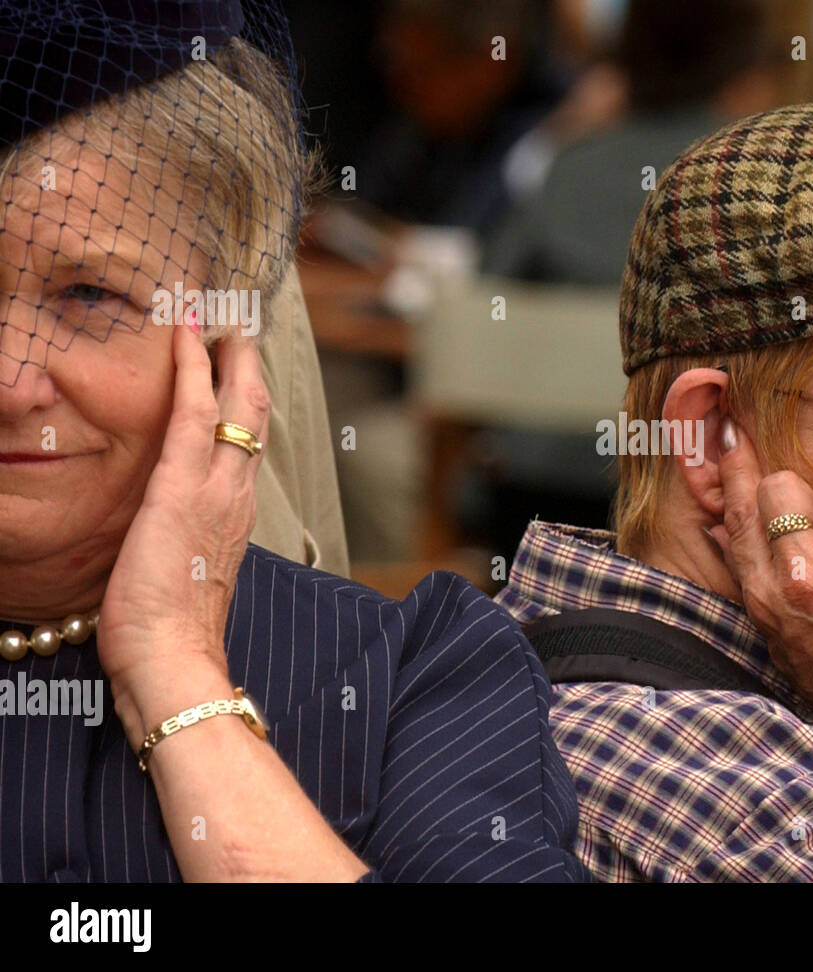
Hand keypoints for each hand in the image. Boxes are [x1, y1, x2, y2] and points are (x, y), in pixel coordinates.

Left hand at [97, 322, 267, 724]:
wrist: (174, 661)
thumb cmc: (174, 635)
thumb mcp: (186, 579)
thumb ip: (188, 547)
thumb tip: (173, 538)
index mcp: (236, 518)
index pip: (247, 446)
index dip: (246, 402)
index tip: (239, 369)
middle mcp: (238, 496)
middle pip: (255, 415)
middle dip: (249, 366)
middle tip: (239, 324)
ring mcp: (217, 489)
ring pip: (236, 405)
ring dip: (228, 355)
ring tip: (220, 316)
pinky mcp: (183, 487)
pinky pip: (194, 412)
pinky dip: (193, 369)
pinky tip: (188, 336)